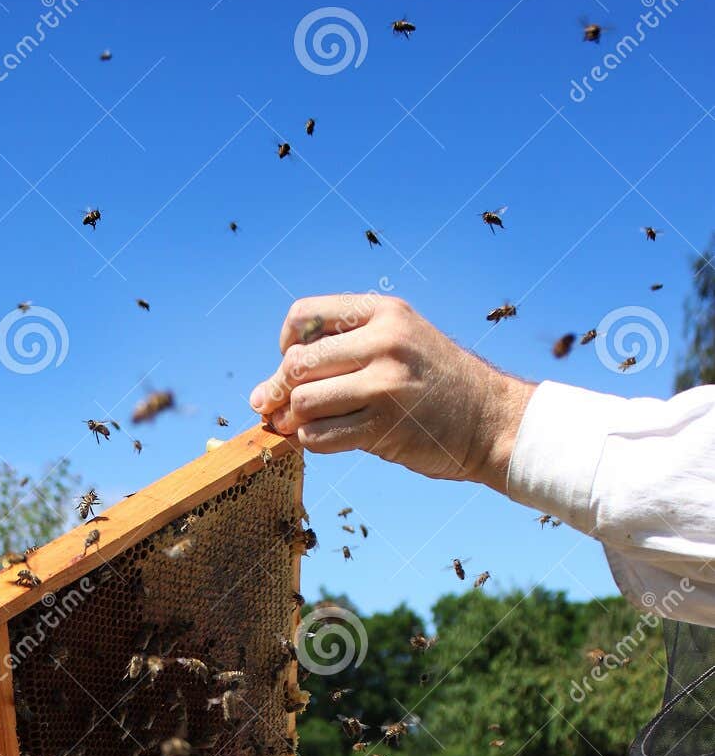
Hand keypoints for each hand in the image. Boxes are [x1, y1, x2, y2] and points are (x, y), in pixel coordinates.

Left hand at [249, 293, 532, 491]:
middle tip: (281, 408)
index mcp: (384, 312)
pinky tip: (325, 439)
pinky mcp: (384, 426)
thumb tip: (263, 394)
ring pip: (304, 401)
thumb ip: (341, 355)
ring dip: (295, 420)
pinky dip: (312, 442)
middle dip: (281, 389)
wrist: (492, 420)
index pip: (304, 316)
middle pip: (298, 362)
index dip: (287, 344)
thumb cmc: (437, 386)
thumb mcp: (399, 344)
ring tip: (303, 426)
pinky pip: (320, 437)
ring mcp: (385, 384)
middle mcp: (384, 341)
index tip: (295, 365)